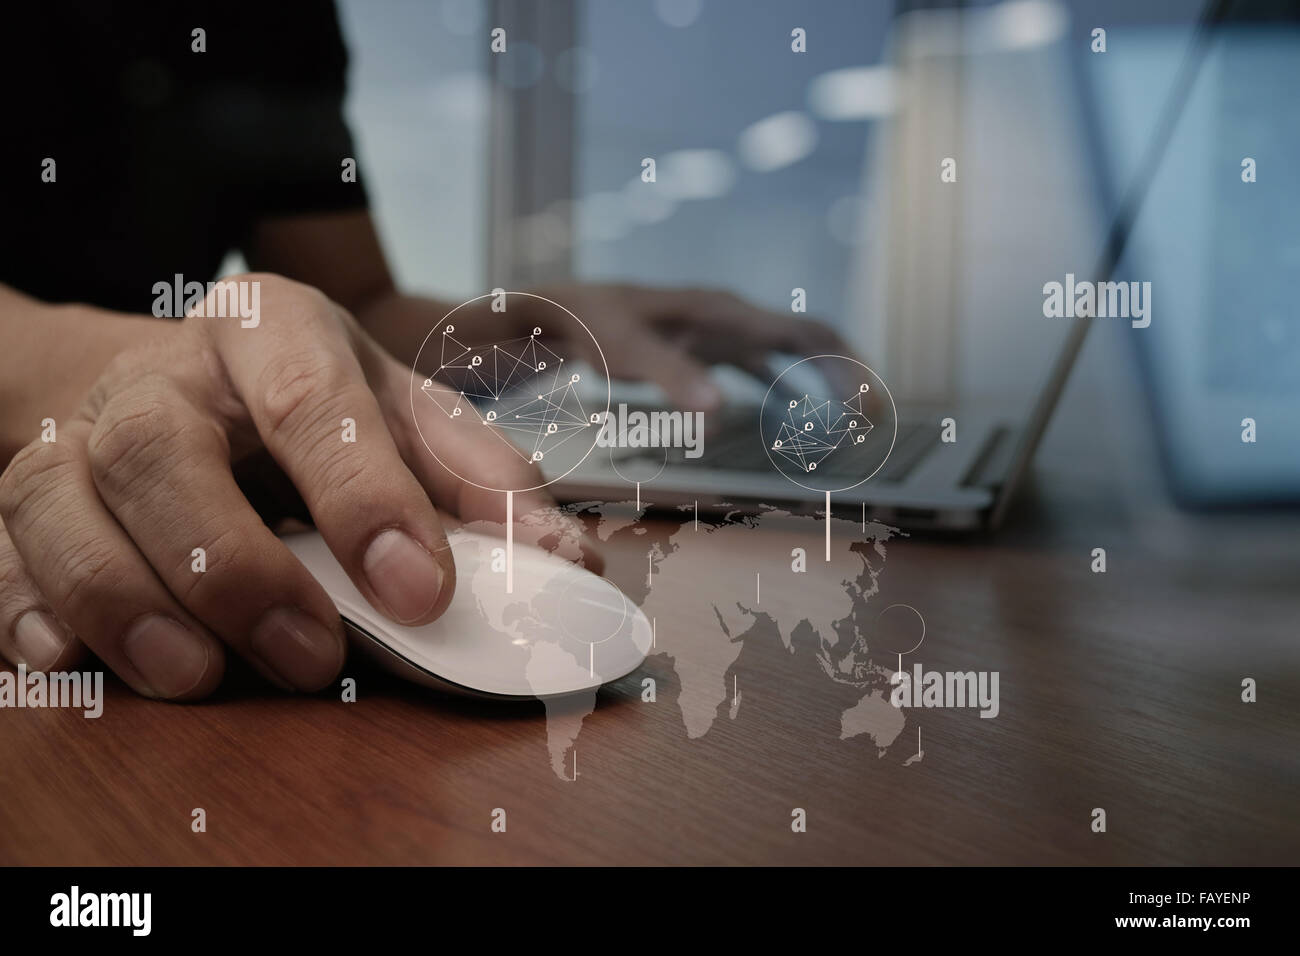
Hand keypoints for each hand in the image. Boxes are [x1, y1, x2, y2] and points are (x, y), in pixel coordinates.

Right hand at [0, 274, 596, 697]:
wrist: (182, 385)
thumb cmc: (310, 406)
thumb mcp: (405, 416)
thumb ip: (482, 480)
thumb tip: (564, 559)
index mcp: (270, 332)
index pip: (310, 397)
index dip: (364, 494)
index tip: (421, 588)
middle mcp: (164, 375)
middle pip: (158, 451)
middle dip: (230, 564)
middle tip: (307, 650)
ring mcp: (80, 433)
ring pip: (58, 503)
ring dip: (125, 601)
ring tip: (197, 676)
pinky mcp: (29, 494)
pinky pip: (6, 554)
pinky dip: (32, 612)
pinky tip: (72, 658)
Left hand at [526, 283, 859, 410]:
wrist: (560, 311)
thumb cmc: (594, 326)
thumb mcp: (628, 352)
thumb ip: (673, 378)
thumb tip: (719, 412)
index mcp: (727, 313)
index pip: (806, 335)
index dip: (845, 367)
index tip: (867, 407)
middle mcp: (734, 317)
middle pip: (809, 342)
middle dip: (846, 377)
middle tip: (871, 422)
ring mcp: (721, 331)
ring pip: (788, 354)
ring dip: (820, 382)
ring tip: (848, 419)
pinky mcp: (706, 347)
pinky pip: (759, 366)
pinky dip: (783, 388)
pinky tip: (792, 413)